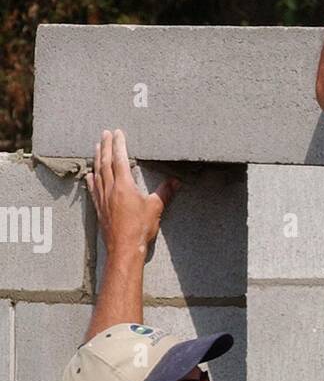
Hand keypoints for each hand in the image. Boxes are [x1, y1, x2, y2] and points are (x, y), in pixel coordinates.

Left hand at [86, 128, 180, 254]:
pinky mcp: (99, 208)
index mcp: (124, 185)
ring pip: (98, 172)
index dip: (118, 144)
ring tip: (96, 147)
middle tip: (104, 133)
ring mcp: (102, 198)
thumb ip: (165, 193)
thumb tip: (175, 182)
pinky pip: (93, 189)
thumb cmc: (140, 228)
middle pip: (105, 162)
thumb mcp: (156, 208)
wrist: (124, 248)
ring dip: (96, 158)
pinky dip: (91, 179)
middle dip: (105, 146)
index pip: (120, 159)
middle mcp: (110, 188)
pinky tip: (90, 174)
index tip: (117, 133)